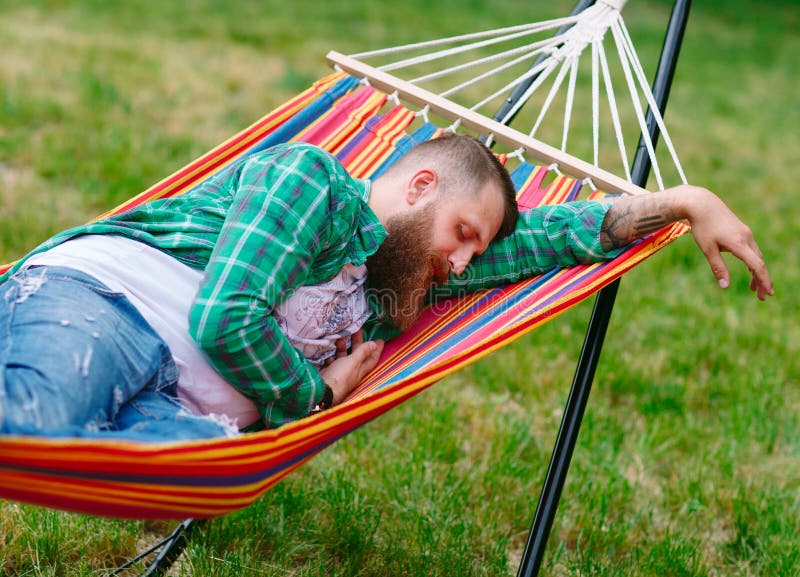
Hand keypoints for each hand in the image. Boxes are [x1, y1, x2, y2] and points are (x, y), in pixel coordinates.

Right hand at [319, 330, 383, 404]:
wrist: (321, 391)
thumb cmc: (340, 377)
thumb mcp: (353, 362)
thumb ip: (362, 352)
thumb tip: (374, 344)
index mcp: (360, 370)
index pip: (372, 359)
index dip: (376, 350)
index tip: (380, 340)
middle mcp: (351, 372)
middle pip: (357, 355)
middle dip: (358, 342)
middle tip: (357, 329)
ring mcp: (340, 373)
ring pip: (343, 357)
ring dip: (343, 347)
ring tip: (340, 337)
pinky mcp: (329, 373)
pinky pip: (331, 362)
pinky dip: (330, 356)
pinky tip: (328, 351)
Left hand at [679, 186, 773, 300]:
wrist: (702, 204)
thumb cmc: (702, 227)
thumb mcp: (708, 249)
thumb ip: (718, 267)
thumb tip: (725, 286)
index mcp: (739, 243)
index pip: (756, 265)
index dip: (763, 280)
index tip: (767, 293)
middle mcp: (746, 238)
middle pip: (759, 262)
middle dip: (761, 280)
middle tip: (762, 297)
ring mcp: (745, 233)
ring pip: (756, 256)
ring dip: (756, 272)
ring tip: (753, 288)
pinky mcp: (742, 231)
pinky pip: (751, 249)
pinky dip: (752, 262)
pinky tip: (749, 270)